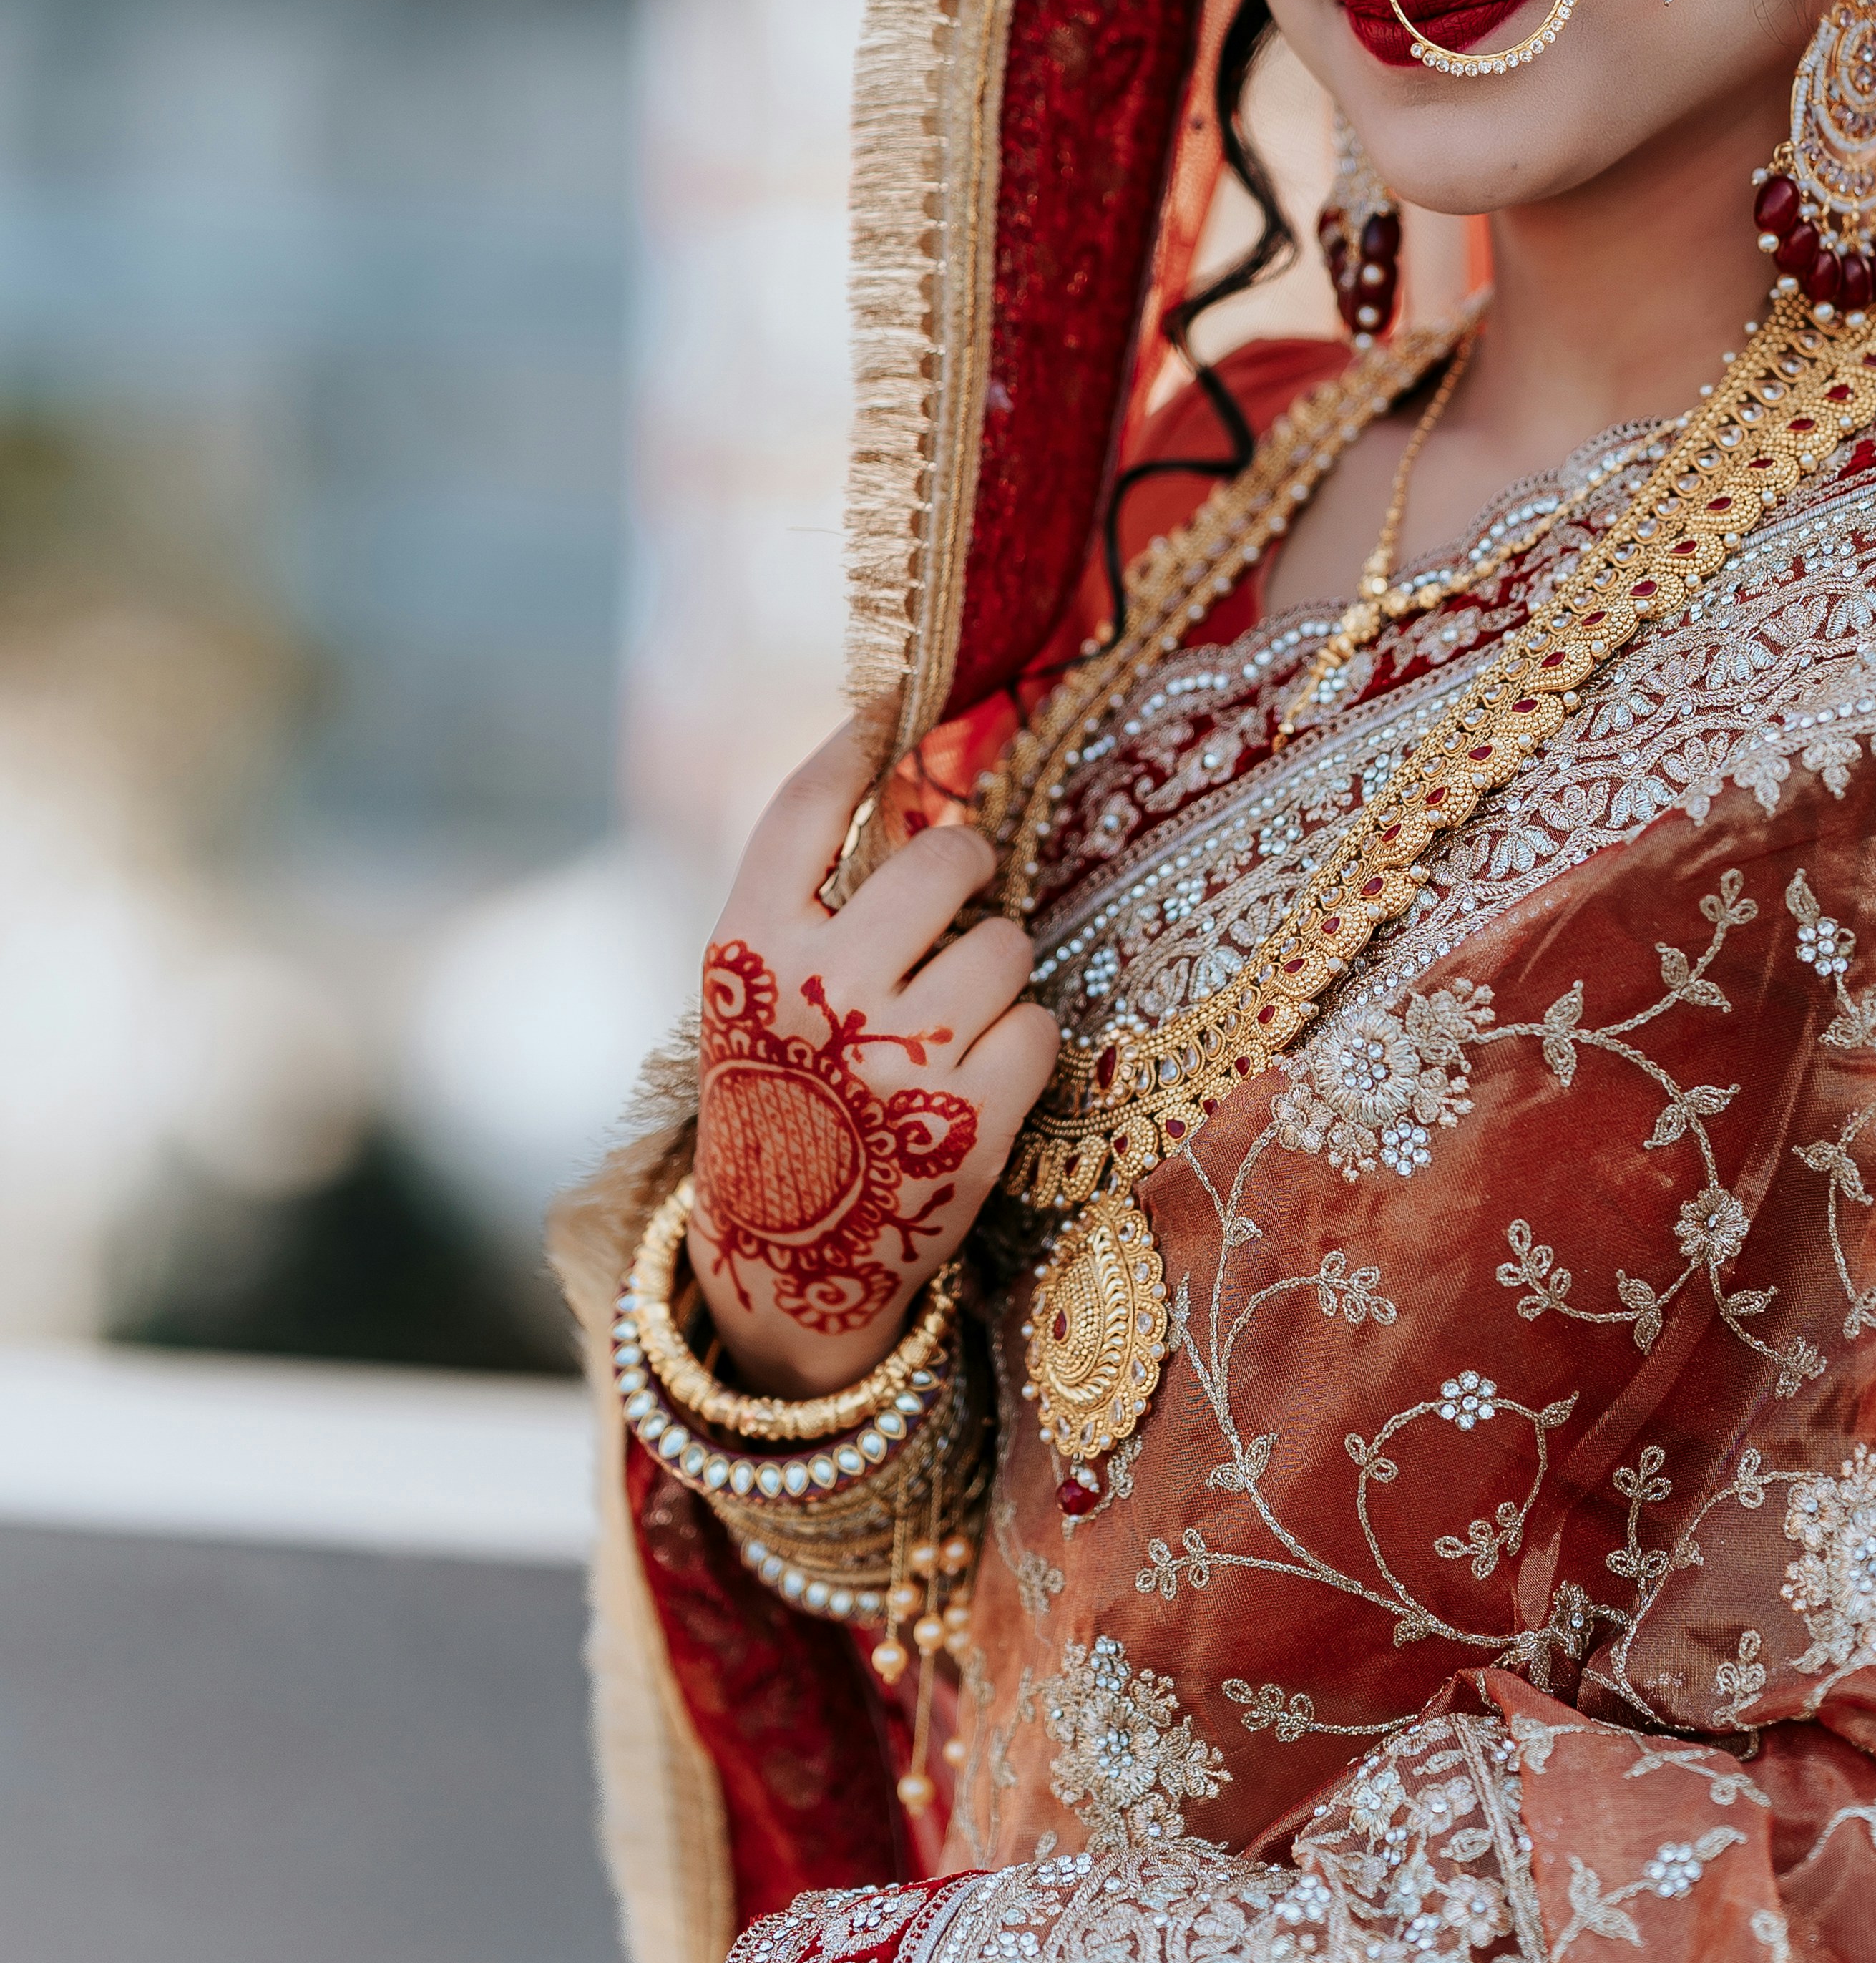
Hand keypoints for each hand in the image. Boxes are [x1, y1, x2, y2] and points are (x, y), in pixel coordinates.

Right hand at [685, 721, 1057, 1397]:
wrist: (788, 1254)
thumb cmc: (781, 1088)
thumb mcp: (754, 987)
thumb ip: (808, 895)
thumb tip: (896, 763)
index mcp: (749, 948)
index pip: (805, 809)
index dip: (857, 742)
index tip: (891, 708)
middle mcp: (820, 993)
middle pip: (946, 860)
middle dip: (968, 866)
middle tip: (958, 890)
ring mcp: (897, 1058)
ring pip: (1009, 943)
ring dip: (996, 969)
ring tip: (948, 1017)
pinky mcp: (969, 1122)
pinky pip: (1040, 1026)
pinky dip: (1020, 1046)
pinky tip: (971, 1078)